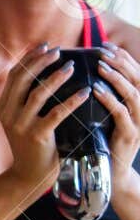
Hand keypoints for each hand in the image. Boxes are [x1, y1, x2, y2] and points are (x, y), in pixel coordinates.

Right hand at [0, 44, 84, 195]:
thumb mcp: (22, 120)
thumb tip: (44, 74)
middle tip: (59, 51)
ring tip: (72, 67)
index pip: (14, 75)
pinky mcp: (36, 136)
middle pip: (23, 80)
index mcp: (3, 107)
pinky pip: (56, 114)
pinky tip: (85, 92)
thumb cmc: (32, 145)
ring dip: (56, 78)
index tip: (45, 46)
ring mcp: (20, 125)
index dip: (29, 58)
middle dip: (41, 62)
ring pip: (38, 94)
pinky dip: (72, 101)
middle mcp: (8, 114)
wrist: (28, 175)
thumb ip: (27, 101)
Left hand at [96, 43, 139, 193]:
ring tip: (101, 66)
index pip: (135, 74)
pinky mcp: (130, 136)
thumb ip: (101, 96)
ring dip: (117, 78)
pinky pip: (122, 114)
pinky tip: (95, 90)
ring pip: (133, 94)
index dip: (123, 58)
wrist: (108, 173)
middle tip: (104, 51)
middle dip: (122, 63)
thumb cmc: (102, 140)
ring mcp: (139, 123)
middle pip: (138, 80)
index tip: (106, 45)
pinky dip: (110, 100)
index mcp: (138, 103)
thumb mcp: (104, 115)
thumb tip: (85, 74)